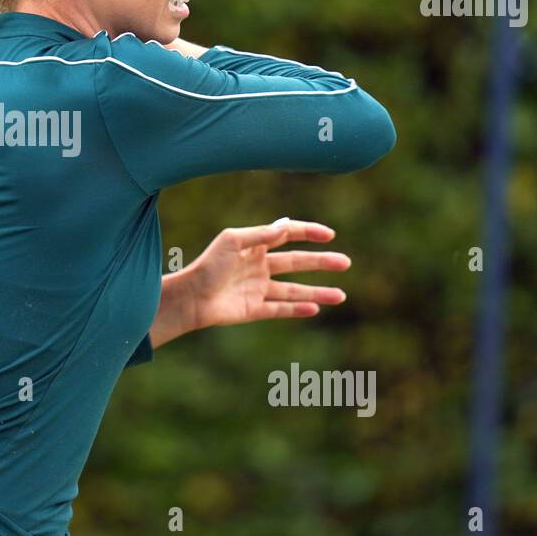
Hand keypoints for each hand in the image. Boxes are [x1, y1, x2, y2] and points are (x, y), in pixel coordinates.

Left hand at [182, 219, 350, 328]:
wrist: (190, 298)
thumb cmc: (207, 266)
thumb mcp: (232, 241)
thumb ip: (260, 235)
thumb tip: (285, 226)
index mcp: (253, 246)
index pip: (286, 235)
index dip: (307, 232)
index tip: (328, 234)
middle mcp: (258, 267)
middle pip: (296, 263)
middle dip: (321, 262)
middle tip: (346, 263)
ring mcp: (257, 289)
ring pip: (294, 291)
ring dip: (317, 292)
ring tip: (340, 296)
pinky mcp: (253, 309)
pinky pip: (280, 309)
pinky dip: (297, 310)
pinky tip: (315, 309)